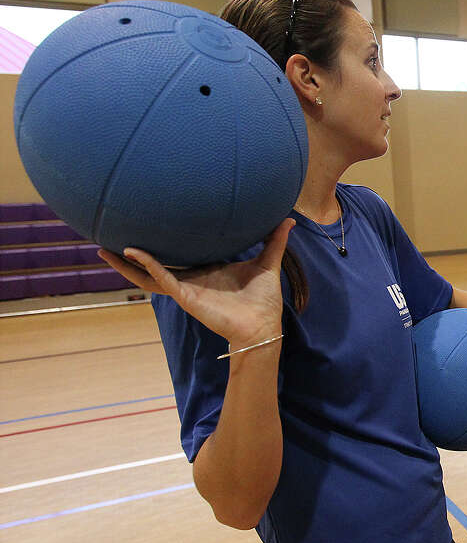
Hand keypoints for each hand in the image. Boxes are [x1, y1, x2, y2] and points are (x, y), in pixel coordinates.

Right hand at [98, 219, 292, 346]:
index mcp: (205, 271)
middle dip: (130, 255)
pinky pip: (161, 279)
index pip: (177, 257)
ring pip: (146, 276)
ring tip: (102, 248)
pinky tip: (131, 251)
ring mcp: (184, 289)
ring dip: (125, 264)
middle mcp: (190, 279)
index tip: (148, 225)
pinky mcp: (185, 296)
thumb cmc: (263, 298)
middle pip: (152, 266)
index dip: (162, 245)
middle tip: (110, 235)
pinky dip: (146, 265)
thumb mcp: (267, 262)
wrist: (263, 324)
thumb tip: (288, 218)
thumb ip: (274, 240)